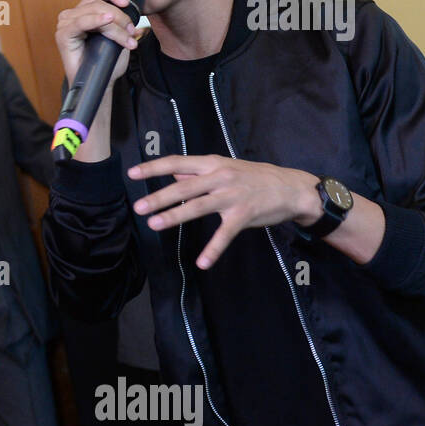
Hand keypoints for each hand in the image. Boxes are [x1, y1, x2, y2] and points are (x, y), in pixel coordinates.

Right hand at [54, 0, 148, 86]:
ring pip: (94, 12)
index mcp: (85, 10)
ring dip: (115, 26)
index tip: (128, 3)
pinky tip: (107, 21)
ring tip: (126, 39)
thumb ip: (122, 21)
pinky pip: (80, 22)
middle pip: (99, 3)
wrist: (99, 83)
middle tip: (132, 32)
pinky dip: (95, 20)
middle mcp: (73, 14)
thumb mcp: (118, 36)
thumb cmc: (107, 61)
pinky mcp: (62, 35)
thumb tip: (134, 13)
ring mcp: (66, 24)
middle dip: (121, 17)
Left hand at [128, 156, 317, 268]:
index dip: (154, 167)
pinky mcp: (244, 215)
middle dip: (159, 197)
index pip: (177, 163)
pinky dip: (214, 249)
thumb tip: (174, 174)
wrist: (292, 188)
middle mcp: (220, 177)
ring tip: (154, 225)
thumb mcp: (225, 167)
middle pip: (184, 187)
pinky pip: (225, 234)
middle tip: (139, 208)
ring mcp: (232, 196)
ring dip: (175, 217)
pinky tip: (202, 263)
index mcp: (212, 164)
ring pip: (198, 207)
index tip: (132, 173)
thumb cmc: (255, 177)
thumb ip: (198, 172)